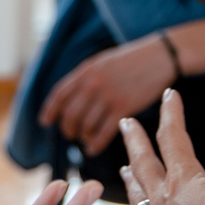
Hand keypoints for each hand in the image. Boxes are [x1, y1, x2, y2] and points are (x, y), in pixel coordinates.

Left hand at [38, 35, 175, 155]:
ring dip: (83, 136)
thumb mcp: (103, 61)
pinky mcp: (124, 108)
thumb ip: (86, 77)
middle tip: (70, 134)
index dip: (50, 110)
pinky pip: (103, 133)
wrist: (160, 56)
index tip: (45, 122)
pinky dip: (95, 144)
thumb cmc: (132, 60)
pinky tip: (93, 148)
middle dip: (67, 128)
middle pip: (70, 114)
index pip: (59, 94)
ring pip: (85, 125)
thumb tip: (69, 97)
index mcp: (86, 70)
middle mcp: (93, 83)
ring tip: (85, 139)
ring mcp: (108, 96)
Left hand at [118, 89, 204, 204]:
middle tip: (124, 122)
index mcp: (182, 181)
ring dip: (132, 181)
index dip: (172, 114)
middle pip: (146, 163)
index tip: (169, 94)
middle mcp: (162, 200)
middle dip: (137, 140)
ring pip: (139, 197)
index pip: (174, 138)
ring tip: (123, 171)